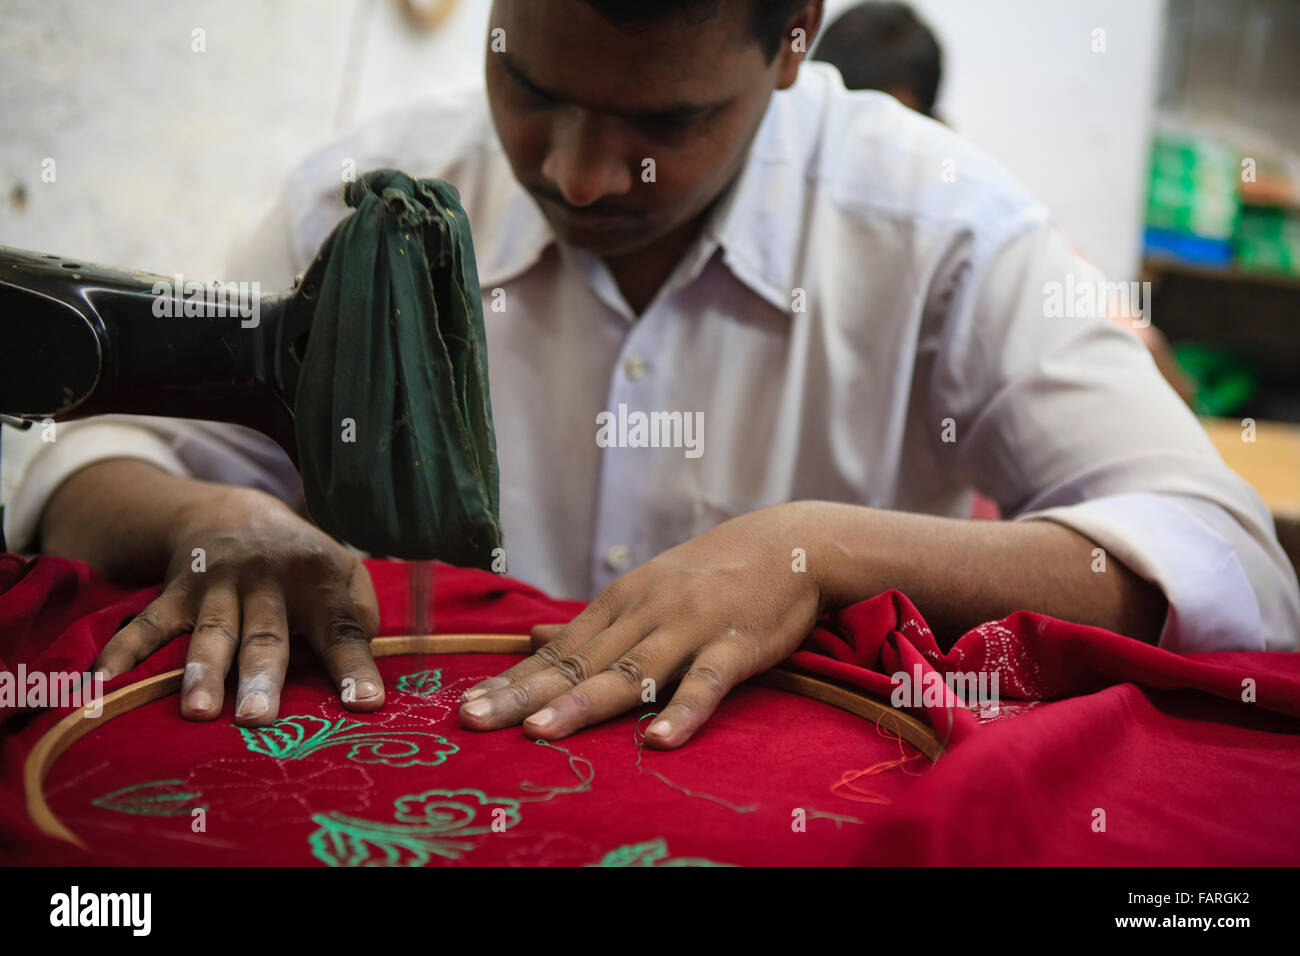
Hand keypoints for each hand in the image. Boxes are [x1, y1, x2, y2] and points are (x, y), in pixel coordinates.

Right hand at [93, 486, 383, 725]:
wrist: (235, 513)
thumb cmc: (302, 563)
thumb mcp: (344, 572)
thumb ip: (361, 616)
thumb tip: (363, 664)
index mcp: (318, 581)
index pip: (342, 629)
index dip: (355, 666)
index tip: (366, 704)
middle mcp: (269, 582)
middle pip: (267, 636)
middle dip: (262, 677)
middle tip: (260, 719)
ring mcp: (220, 587)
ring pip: (212, 634)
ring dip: (203, 673)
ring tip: (198, 713)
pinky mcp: (177, 592)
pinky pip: (148, 623)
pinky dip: (124, 650)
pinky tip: (103, 681)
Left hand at [458, 502, 822, 747]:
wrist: (789, 544)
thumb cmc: (713, 575)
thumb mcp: (646, 591)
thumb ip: (594, 624)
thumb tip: (534, 636)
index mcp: (621, 603)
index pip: (558, 650)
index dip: (513, 680)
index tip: (467, 706)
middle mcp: (646, 613)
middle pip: (580, 662)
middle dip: (525, 694)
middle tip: (474, 720)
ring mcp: (689, 628)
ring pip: (632, 672)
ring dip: (586, 703)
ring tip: (541, 733)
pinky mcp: (735, 645)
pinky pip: (707, 682)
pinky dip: (685, 710)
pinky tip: (661, 742)